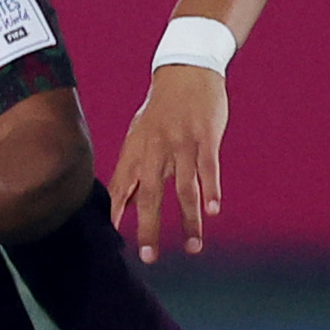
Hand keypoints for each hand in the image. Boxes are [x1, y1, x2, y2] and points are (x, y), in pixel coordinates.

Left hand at [111, 63, 226, 260]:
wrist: (185, 72)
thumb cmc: (160, 110)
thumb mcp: (138, 136)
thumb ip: (133, 169)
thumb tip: (124, 203)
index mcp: (135, 151)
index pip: (122, 188)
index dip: (118, 212)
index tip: (115, 238)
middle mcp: (155, 151)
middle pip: (150, 196)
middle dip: (149, 229)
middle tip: (149, 257)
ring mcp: (181, 145)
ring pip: (184, 189)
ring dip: (189, 220)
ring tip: (193, 247)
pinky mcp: (205, 138)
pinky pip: (208, 168)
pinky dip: (211, 190)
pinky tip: (213, 211)